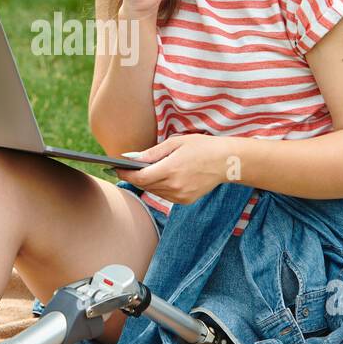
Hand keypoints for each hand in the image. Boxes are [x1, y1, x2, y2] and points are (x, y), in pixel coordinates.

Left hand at [114, 133, 236, 204]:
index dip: (126, 174)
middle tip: (124, 169)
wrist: (226, 162)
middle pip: (145, 185)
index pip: (140, 177)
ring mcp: (181, 196)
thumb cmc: (201, 147)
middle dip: (134, 177)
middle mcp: (175, 186)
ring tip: (140, 171)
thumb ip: (152, 153)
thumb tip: (131, 159)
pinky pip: (165, 195)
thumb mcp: (175, 143)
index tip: (116, 169)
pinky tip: (159, 177)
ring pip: (154, 191)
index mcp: (171, 170)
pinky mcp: (186, 200)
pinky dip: (159, 187)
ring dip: (146, 182)